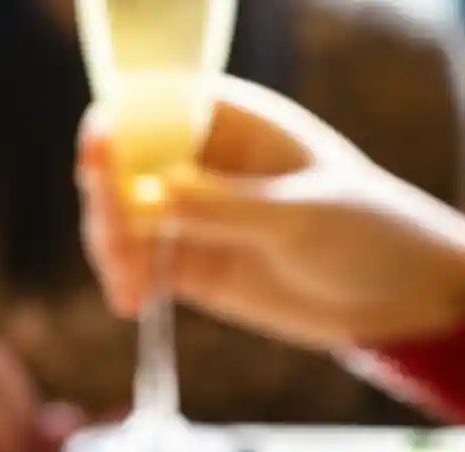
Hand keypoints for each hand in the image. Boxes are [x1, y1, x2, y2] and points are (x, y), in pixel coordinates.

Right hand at [79, 78, 464, 348]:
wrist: (393, 299)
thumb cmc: (365, 232)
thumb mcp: (301, 216)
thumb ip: (226, 206)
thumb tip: (155, 192)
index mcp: (231, 123)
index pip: (154, 108)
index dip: (117, 127)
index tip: (98, 158)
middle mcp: (199, 163)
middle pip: (121, 166)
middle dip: (107, 202)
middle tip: (116, 242)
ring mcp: (188, 215)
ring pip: (118, 219)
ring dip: (111, 249)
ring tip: (131, 288)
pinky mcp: (185, 264)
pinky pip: (135, 264)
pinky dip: (124, 280)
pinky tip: (132, 304)